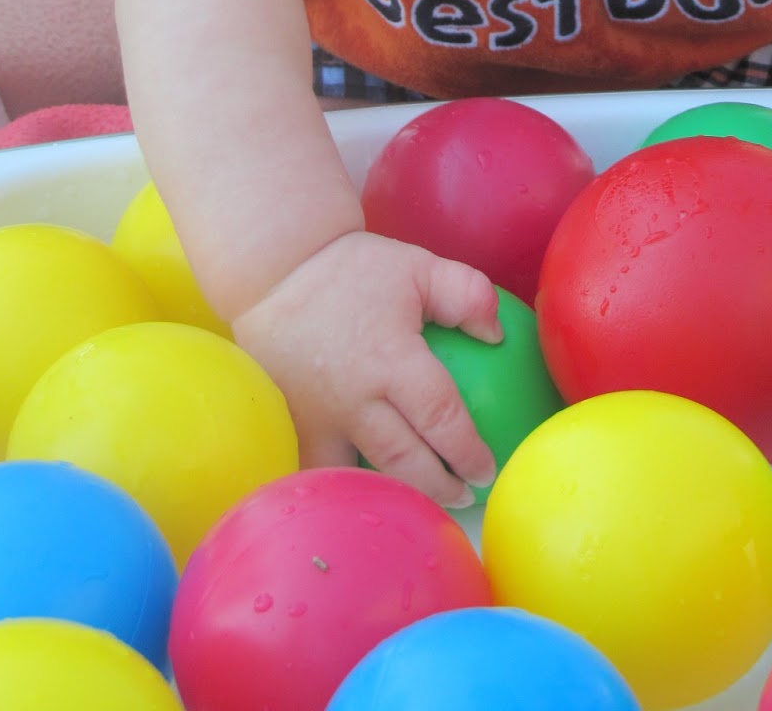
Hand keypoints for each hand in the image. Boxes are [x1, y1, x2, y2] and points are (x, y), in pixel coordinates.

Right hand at [232, 231, 502, 506]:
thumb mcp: (420, 267)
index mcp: (391, 361)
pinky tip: (365, 492)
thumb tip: (497, 334)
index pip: (440, 420)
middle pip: (405, 462)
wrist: (275, 270)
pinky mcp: (289, 424)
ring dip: (394, 495)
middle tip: (465, 497)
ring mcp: (316, 418)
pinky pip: (320, 467)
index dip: (468, 451)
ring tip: (420, 503)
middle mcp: (354, 400)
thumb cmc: (354, 268)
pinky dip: (346, 486)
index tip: (487, 469)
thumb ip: (468, 295)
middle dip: (440, 488)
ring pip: (359, 477)